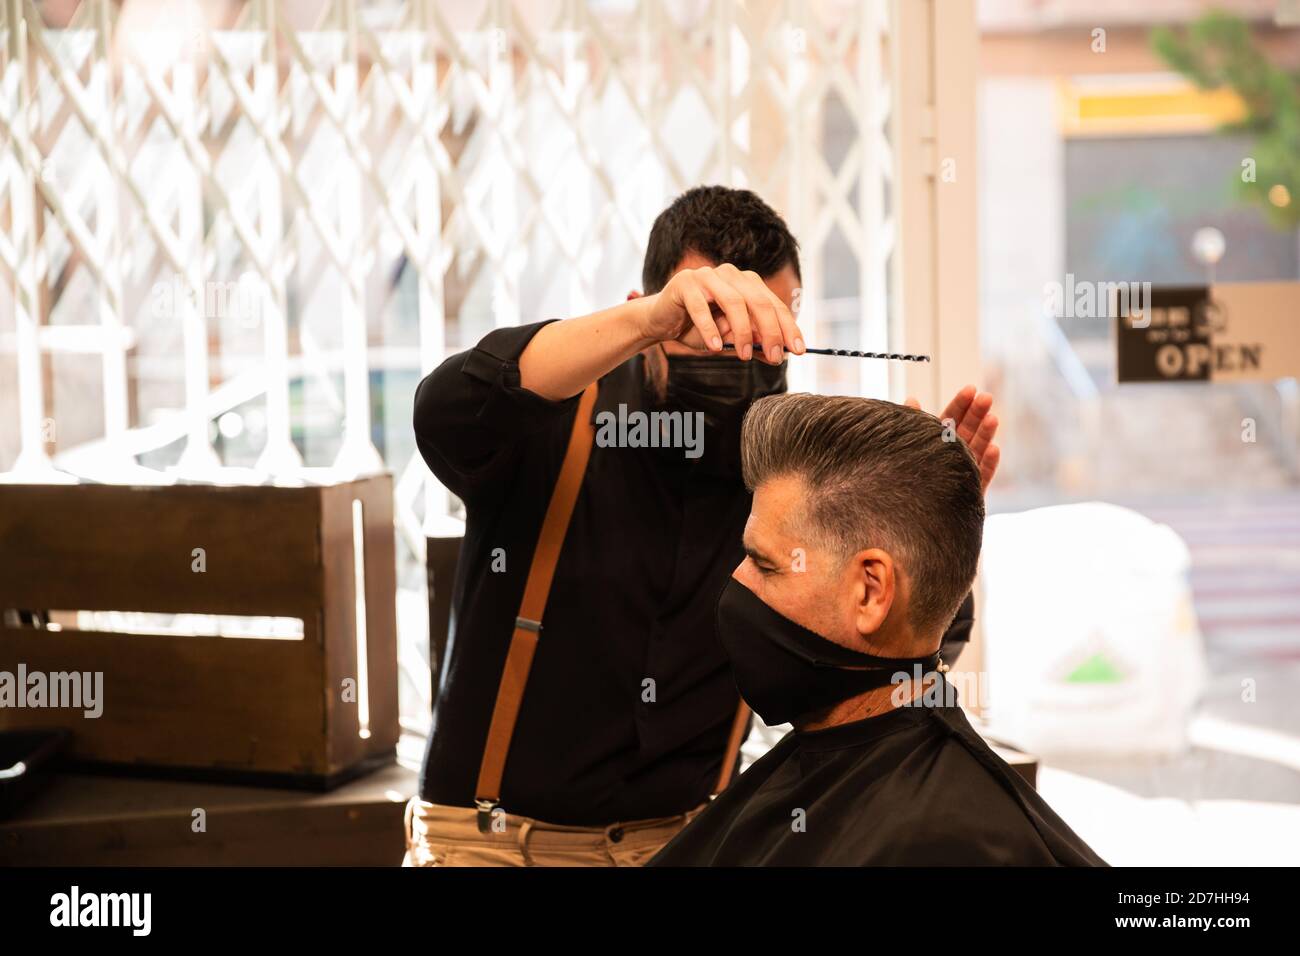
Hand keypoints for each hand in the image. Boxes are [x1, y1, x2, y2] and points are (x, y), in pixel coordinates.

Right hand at [638, 264, 804, 362]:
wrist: (660, 321)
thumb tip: (779, 355)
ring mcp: (707, 275)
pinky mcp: (684, 283)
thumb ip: (753, 344)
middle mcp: (730, 275)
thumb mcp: (728, 341)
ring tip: (743, 356)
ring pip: (733, 302)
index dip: (788, 327)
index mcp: (746, 283)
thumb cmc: (696, 329)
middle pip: (759, 302)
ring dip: (742, 331)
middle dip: (771, 331)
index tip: (797, 350)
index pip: (774, 304)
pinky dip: (709, 328)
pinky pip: (701, 307)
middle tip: (774, 357)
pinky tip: (714, 347)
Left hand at [906, 386, 999, 493]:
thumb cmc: (900, 484)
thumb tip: (912, 399)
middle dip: (976, 414)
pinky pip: (980, 478)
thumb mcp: (906, 449)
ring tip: (992, 419)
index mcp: (934, 446)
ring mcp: (961, 477)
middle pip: (967, 433)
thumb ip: (913, 425)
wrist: (904, 526)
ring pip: (977, 452)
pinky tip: (994, 450)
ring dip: (985, 435)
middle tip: (986, 397)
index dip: (960, 405)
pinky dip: (988, 464)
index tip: (971, 388)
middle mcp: (950, 459)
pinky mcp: (969, 496)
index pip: (950, 421)